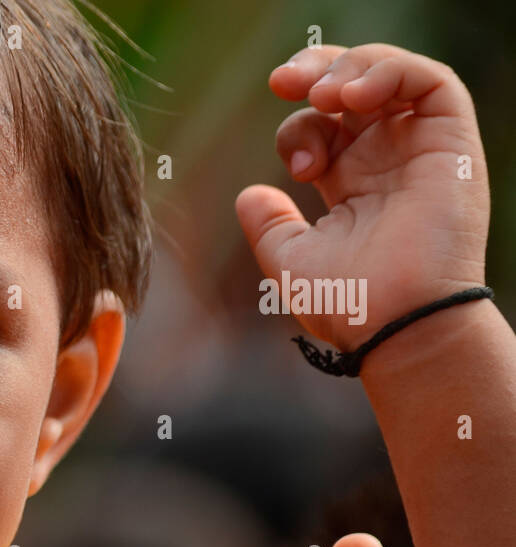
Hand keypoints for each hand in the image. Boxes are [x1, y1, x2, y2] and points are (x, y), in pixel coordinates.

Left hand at [236, 43, 487, 349]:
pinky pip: (432, 82)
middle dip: (315, 71)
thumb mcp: (290, 259)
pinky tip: (354, 95)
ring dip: (350, 67)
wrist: (395, 324)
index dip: (298, 129)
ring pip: (392, 75)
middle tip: (282, 81)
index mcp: (351, 184)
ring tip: (322, 92)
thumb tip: (249, 195)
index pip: (323, 128)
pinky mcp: (452, 143)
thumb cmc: (349, 304)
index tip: (294, 166)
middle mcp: (386, 161)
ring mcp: (420, 150)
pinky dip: (390, 72)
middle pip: (355, 88)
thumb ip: (269, 224)